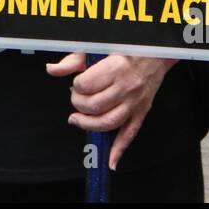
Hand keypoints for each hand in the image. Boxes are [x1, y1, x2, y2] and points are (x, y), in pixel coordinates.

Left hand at [46, 52, 177, 169]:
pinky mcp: (141, 112)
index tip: (77, 82)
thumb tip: (52, 70)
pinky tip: (110, 161)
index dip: (76, 86)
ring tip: (77, 119)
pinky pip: (130, 134)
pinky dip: (119, 150)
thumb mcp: (98, 46)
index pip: (85, 86)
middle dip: (78, 104)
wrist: (157, 52)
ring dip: (89, 125)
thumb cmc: (125, 47)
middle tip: (76, 98)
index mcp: (114, 68)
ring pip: (109, 123)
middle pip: (94, 106)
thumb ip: (73, 59)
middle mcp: (126, 87)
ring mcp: (135, 102)